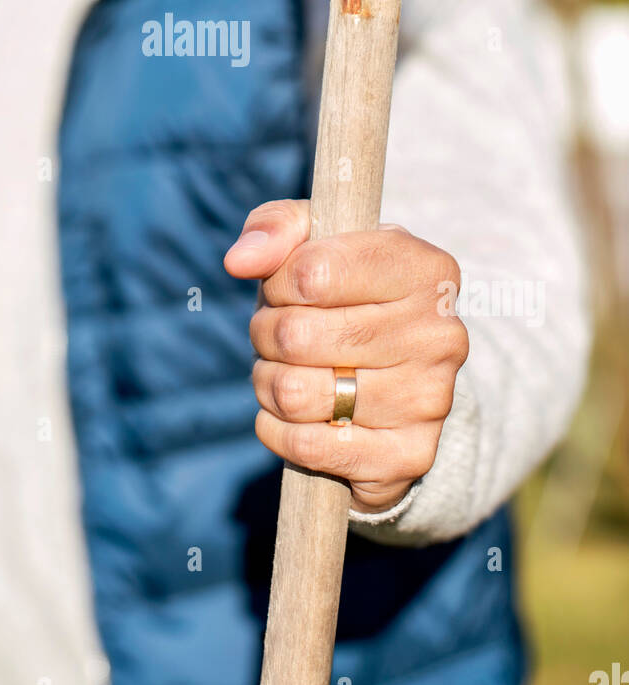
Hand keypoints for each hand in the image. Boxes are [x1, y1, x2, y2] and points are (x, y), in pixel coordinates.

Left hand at [223, 199, 468, 514]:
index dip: (278, 282)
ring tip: (284, 371)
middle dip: (265, 333)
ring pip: (295, 393)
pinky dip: (278, 431)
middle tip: (277, 333)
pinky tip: (293, 415)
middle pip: (296, 336)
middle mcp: (442, 334)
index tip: (285, 286)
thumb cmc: (343, 293)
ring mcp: (431, 399)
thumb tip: (241, 261)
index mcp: (427, 269)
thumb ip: (277, 228)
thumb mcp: (315, 240)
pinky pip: (306, 446)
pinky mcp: (410, 456)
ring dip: (267, 382)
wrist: (397, 378)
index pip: (312, 272)